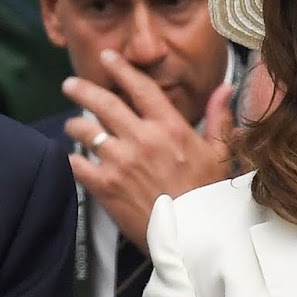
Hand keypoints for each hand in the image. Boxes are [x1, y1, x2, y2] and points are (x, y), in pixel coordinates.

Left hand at [63, 51, 234, 248]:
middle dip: (82, 89)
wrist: (193, 238)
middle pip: (103, 102)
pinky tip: (76, 160)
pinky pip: (78, 164)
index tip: (107, 58)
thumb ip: (218, 118)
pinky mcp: (105, 186)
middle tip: (70, 85)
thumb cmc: (209, 198)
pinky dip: (74, 160)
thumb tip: (225, 88)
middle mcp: (143, 139)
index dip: (120, 69)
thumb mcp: (220, 155)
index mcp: (170, 127)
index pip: (140, 87)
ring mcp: (121, 162)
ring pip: (85, 131)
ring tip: (73, 126)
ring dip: (75, 126)